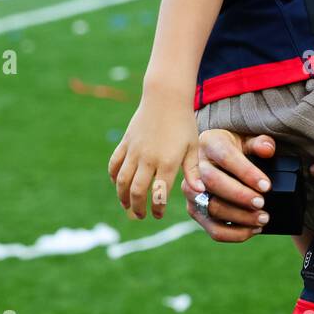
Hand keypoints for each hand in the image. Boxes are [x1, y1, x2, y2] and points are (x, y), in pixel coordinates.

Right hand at [107, 97, 202, 218]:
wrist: (166, 98)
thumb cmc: (184, 123)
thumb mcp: (193, 146)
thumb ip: (193, 171)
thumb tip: (199, 193)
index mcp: (167, 162)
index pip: (159, 194)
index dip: (157, 208)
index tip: (158, 215)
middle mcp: (148, 158)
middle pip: (136, 191)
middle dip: (137, 208)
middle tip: (141, 216)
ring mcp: (134, 151)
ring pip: (122, 181)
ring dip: (122, 197)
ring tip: (127, 205)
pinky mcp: (125, 143)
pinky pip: (114, 164)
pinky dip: (114, 176)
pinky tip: (119, 183)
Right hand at [182, 130, 275, 242]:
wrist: (217, 158)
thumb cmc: (236, 147)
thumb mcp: (248, 139)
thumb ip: (260, 143)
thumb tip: (267, 149)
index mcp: (210, 143)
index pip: (226, 157)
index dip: (246, 172)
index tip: (266, 186)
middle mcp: (196, 167)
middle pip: (214, 183)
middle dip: (240, 196)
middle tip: (262, 203)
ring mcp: (192, 192)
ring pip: (212, 208)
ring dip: (240, 217)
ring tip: (263, 218)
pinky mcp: (195, 211)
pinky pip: (213, 229)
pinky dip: (234, 233)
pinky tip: (253, 229)